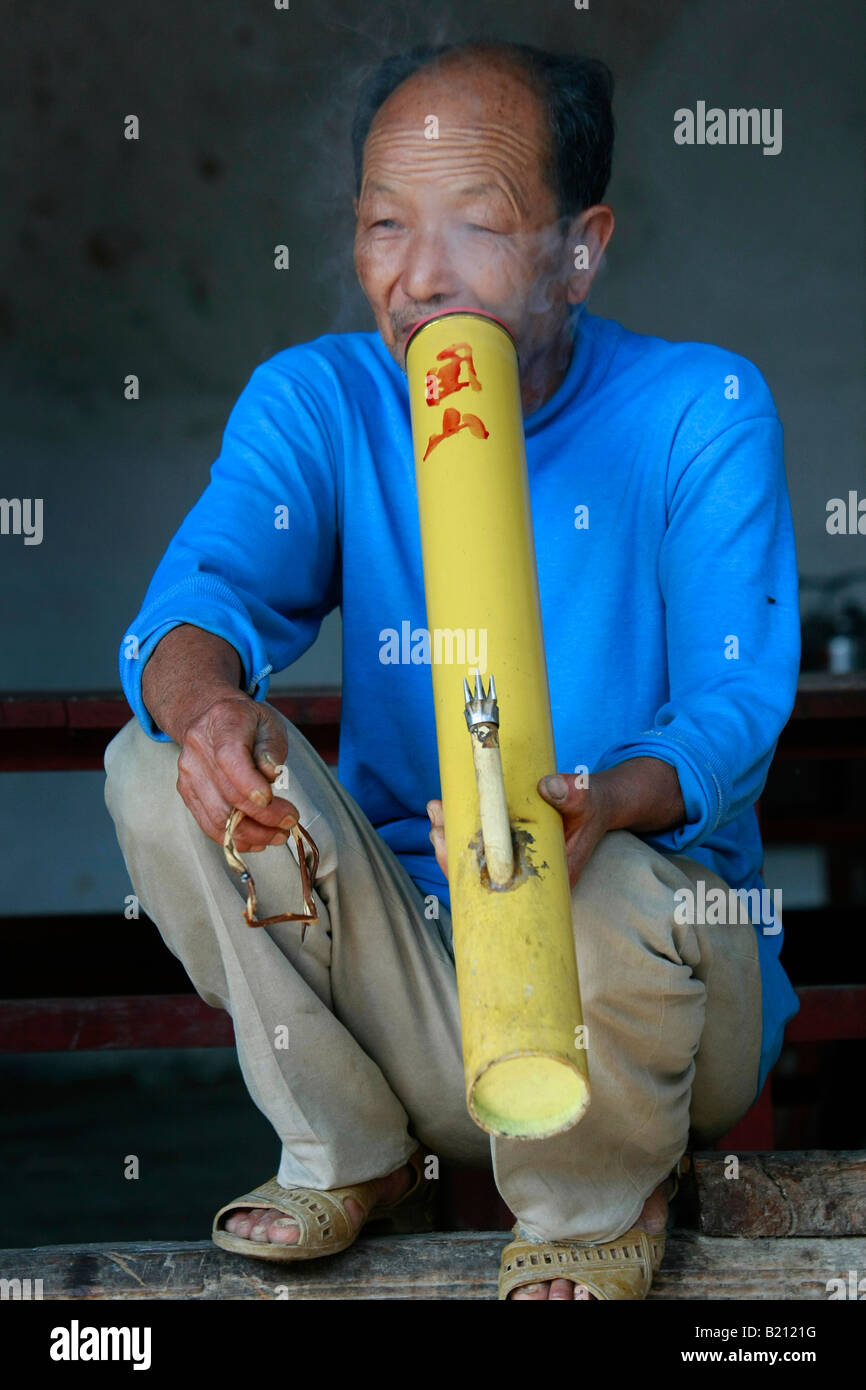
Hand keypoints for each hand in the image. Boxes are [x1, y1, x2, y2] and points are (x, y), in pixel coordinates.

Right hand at [176, 696, 299, 852]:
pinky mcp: (187, 791)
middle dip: (263, 816)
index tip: (270, 800)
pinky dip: (235, 838)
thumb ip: (272, 748)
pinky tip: (257, 840)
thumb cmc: (247, 722)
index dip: (249, 784)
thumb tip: (270, 774)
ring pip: (218, 816)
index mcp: (223, 722)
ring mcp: (189, 772)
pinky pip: (209, 824)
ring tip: (278, 835)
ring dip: (252, 833)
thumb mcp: (269, 724)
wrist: (209, 718)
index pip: (230, 758)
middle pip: (228, 794)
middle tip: (289, 822)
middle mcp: (198, 747)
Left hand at [426, 773, 613, 890]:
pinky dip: (459, 834)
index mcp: (546, 879)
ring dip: (450, 839)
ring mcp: (516, 867)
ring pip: (473, 867)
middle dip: (450, 851)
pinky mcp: (509, 852)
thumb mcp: (586, 798)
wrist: (597, 804)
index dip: (465, 872)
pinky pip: (478, 853)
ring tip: (436, 810)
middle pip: (477, 881)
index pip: (497, 889)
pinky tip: (445, 812)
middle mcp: (527, 880)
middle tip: (436, 818)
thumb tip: (547, 787)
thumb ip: (571, 794)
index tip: (446, 842)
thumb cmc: (591, 806)